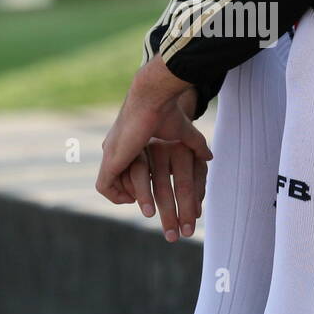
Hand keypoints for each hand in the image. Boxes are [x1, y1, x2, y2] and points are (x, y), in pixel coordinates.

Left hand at [96, 62, 211, 241]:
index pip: (131, 169)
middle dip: (138, 198)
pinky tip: (132, 200)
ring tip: (149, 211)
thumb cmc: (167, 111)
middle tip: (153, 213)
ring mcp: (112, 155)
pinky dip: (115, 195)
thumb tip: (210, 157)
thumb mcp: (183, 133)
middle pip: (121, 180)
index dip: (141, 184)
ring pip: (112, 185)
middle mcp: (117, 150)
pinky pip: (104, 186)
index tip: (156, 196)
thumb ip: (195, 145)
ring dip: (128, 198)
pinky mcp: (110, 160)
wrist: (152, 100)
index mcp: (130, 142)